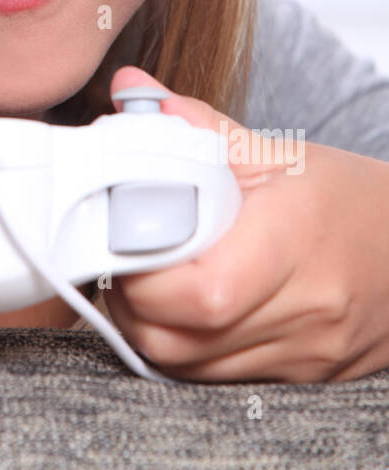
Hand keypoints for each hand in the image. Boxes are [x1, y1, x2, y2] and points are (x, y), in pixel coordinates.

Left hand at [103, 67, 388, 381]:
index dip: (139, 270)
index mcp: (293, 243)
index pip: (195, 290)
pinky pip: (214, 379)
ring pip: (188, 368)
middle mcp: (305, 311)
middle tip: (121, 257)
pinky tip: (179, 311)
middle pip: (178, 338)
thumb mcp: (279, 154)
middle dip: (130, 301)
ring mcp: (304, 355)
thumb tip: (128, 90)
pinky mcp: (299, 379)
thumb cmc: (350, 200)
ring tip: (145, 280)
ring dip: (149, 328)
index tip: (119, 236)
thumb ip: (197, 126)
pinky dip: (183, 348)